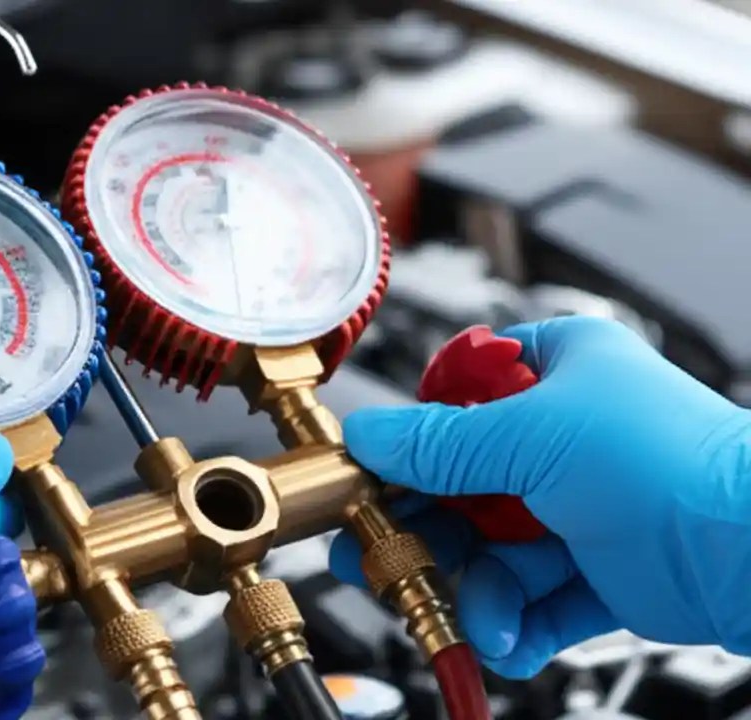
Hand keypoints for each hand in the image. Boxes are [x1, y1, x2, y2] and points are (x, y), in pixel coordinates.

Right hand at [330, 316, 750, 677]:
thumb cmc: (674, 464)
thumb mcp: (533, 435)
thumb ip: (439, 442)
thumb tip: (368, 436)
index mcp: (556, 370)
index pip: (458, 393)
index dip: (413, 433)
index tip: (372, 469)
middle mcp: (564, 435)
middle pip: (461, 484)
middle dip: (427, 530)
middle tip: (382, 555)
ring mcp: (579, 506)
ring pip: (491, 550)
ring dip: (476, 588)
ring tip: (475, 614)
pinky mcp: (596, 572)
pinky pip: (532, 599)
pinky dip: (513, 623)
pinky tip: (504, 638)